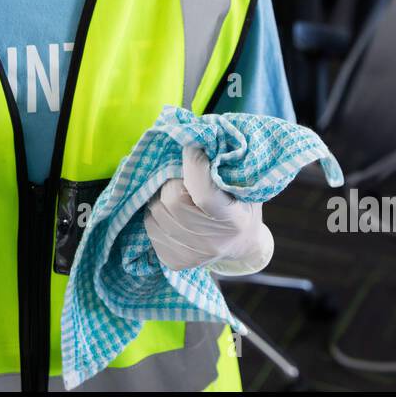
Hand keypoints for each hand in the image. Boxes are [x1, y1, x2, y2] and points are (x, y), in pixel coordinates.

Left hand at [144, 144, 273, 275]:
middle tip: (182, 175)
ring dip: (162, 195)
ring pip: (156, 210)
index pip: (205, 192)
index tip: (192, 147)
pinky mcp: (174, 262)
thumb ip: (225, 163)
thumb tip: (195, 135)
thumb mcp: (245, 183)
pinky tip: (173, 211)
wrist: (241, 246)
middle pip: (173, 200)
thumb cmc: (242, 204)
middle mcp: (212, 242)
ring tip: (179, 192)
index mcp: (234, 221)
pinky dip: (157, 212)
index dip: (193, 165)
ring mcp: (191, 255)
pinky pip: (150, 226)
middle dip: (173, 180)